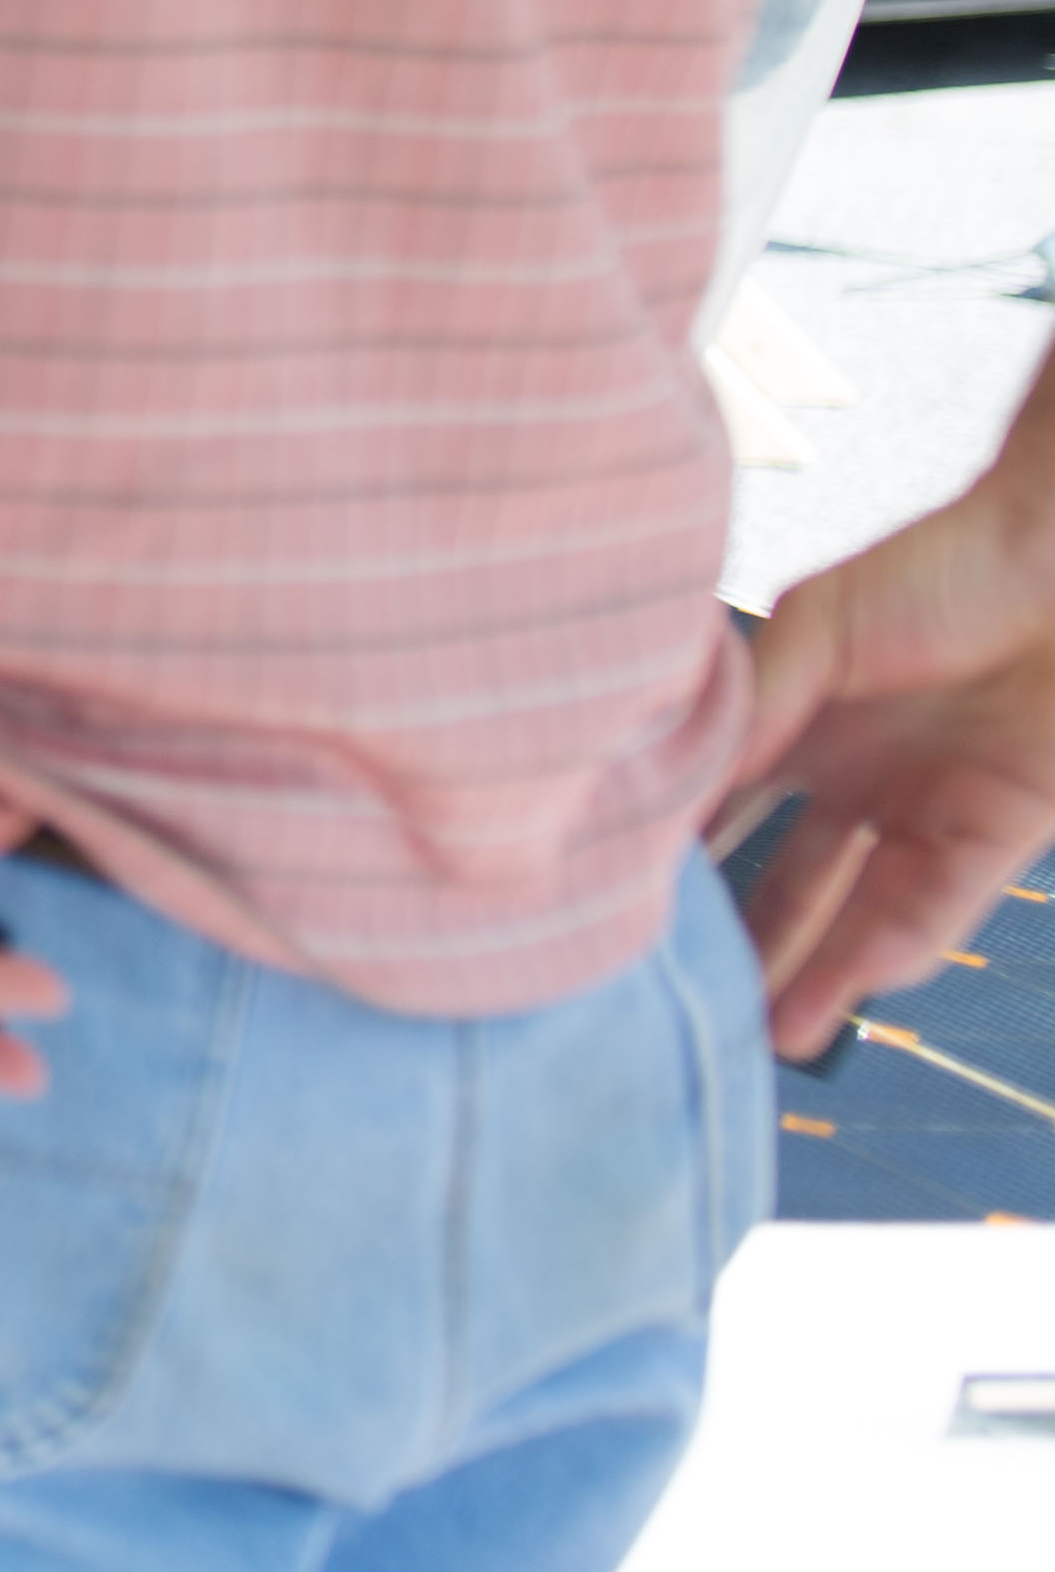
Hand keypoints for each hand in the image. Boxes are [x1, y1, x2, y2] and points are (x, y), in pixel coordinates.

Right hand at [724, 473, 1054, 1059]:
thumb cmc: (944, 569)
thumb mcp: (819, 628)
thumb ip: (753, 706)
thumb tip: (674, 780)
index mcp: (797, 724)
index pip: (720, 808)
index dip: (673, 856)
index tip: (609, 903)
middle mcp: (854, 781)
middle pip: (787, 882)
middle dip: (746, 946)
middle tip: (686, 1008)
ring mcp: (924, 811)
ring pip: (858, 913)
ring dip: (819, 975)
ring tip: (770, 1038)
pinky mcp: (997, 832)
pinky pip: (936, 905)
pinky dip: (890, 947)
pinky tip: (847, 986)